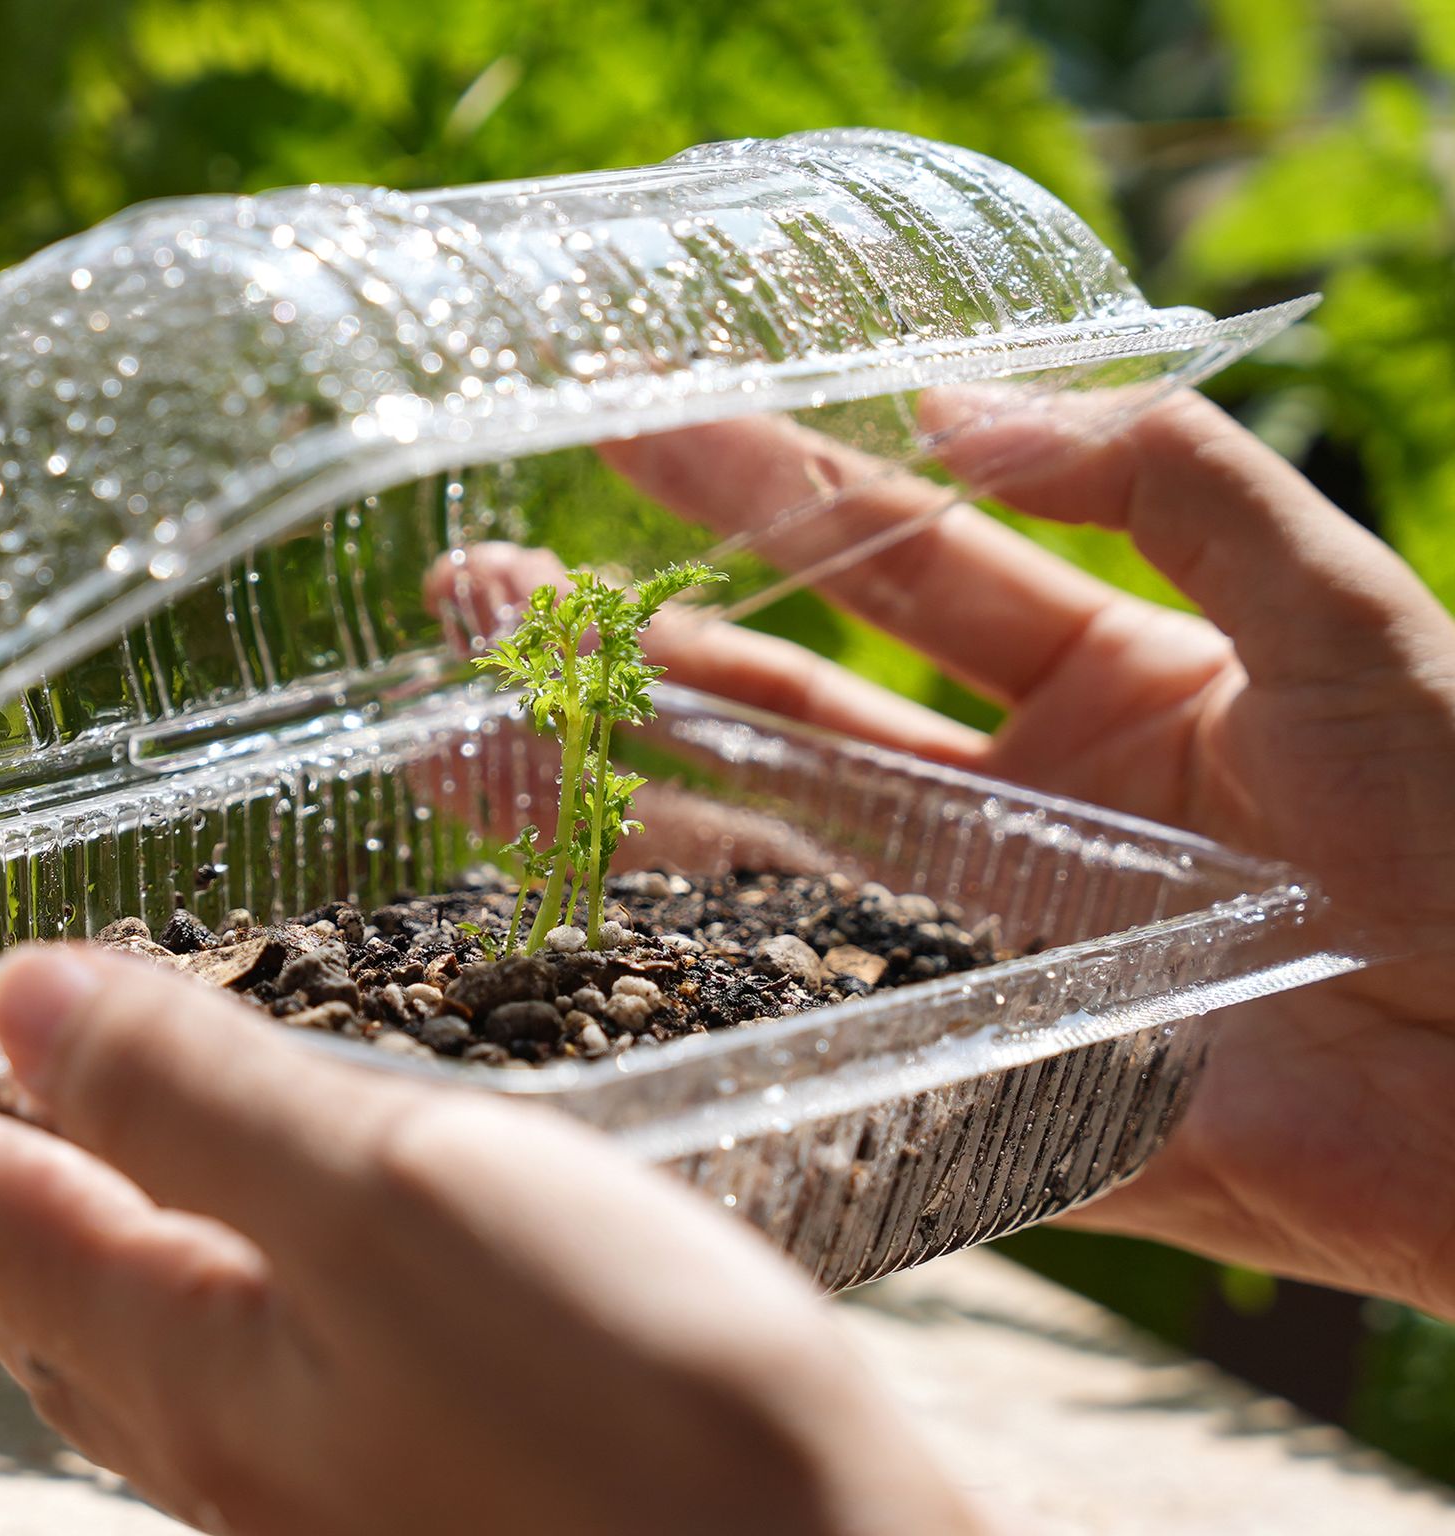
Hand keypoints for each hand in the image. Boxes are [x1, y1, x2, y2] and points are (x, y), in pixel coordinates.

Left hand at [0, 954, 993, 1535]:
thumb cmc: (626, 1409)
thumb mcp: (391, 1203)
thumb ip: (199, 1100)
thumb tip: (17, 1007)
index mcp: (175, 1354)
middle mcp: (206, 1419)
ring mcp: (297, 1445)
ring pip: (87, 1287)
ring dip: (2, 1173)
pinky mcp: (392, 1439)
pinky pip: (203, 1307)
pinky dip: (150, 1211)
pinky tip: (202, 1183)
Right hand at [560, 387, 1454, 1315]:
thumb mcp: (1343, 613)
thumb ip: (1168, 483)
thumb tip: (951, 407)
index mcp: (1102, 679)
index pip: (891, 559)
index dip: (760, 487)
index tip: (629, 420)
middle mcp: (1012, 805)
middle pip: (778, 710)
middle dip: (626, 649)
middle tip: (473, 603)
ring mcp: (977, 939)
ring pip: (757, 856)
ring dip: (612, 800)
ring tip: (459, 747)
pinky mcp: (971, 1067)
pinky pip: (806, 1014)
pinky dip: (683, 979)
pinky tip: (566, 937)